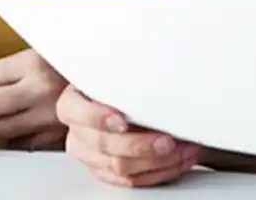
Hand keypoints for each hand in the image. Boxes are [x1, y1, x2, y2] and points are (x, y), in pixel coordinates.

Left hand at [0, 48, 67, 149]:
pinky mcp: (56, 137)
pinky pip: (18, 144)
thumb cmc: (74, 64)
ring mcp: (48, 116)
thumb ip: (11, 67)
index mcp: (34, 63)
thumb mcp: (45, 52)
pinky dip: (7, 138)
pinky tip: (8, 129)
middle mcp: (40, 90)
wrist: (119, 78)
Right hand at [56, 84, 200, 187]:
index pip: (77, 111)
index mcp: (72, 104)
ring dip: (158, 161)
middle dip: (141, 145)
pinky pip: (132, 181)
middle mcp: (78, 133)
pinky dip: (160, 172)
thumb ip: (126, 79)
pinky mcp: (106, 173)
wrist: (116, 102)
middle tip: (168, 140)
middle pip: (105, 145)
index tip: (122, 120)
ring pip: (120, 168)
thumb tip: (158, 77)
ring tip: (183, 150)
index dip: (98, 118)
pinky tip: (178, 160)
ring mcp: (90, 156)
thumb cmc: (116, 86)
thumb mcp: (114, 75)